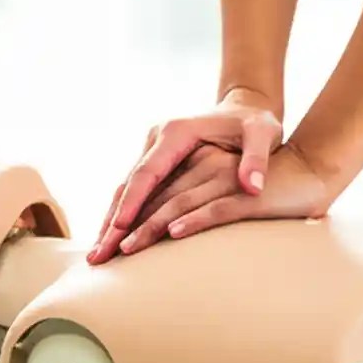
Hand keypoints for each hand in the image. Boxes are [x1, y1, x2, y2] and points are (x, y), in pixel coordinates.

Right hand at [89, 143, 330, 262]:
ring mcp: (154, 148)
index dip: (132, 203)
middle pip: (128, 184)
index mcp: (177, 132)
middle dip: (112, 221)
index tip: (119, 230)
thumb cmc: (257, 123)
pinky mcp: (157, 159)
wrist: (247, 106)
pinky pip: (136, 191)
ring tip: (99, 256)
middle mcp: (158, 138)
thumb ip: (257, 159)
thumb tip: (252, 188)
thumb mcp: (263, 134)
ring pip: (125, 189)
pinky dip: (123, 215)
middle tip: (98, 256)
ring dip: (111, 222)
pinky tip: (115, 239)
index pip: (147, 173)